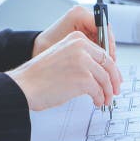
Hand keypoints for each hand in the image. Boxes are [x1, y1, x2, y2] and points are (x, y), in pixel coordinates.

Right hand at [7, 31, 121, 110]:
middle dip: (114, 80)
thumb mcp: (62, 55)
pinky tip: (96, 102)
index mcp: (76, 39)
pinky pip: (98, 90)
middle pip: (108, 64)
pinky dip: (99, 98)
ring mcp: (83, 62)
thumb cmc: (39, 75)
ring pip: (105, 79)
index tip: (114, 77)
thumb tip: (100, 71)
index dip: (111, 67)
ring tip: (105, 100)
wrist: (24, 85)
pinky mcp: (83, 79)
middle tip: (114, 90)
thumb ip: (81, 58)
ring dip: (107, 92)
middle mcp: (81, 47)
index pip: (102, 52)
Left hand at [32, 5, 117, 61]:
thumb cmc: (46, 47)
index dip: (108, 43)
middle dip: (108, 49)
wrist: (38, 48)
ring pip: (103, 38)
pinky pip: (98, 41)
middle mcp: (83, 16)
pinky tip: (97, 63)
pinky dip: (99, 52)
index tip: (109, 56)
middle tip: (109, 64)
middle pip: (105, 32)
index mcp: (78, 14)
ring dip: (105, 52)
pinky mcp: (85, 30)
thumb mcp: (67, 48)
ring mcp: (84, 23)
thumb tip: (104, 56)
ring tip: (104, 66)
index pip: (103, 26)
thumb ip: (86, 50)